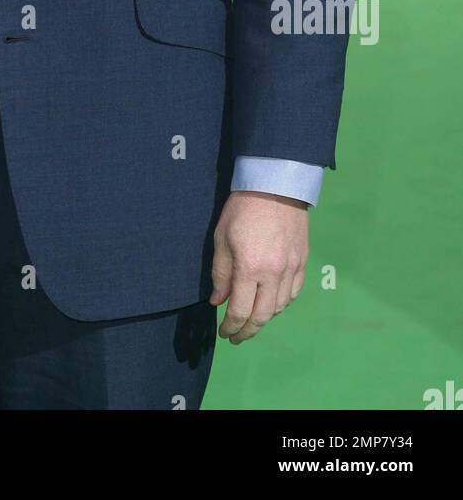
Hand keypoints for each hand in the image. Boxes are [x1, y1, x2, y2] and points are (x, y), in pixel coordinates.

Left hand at [209, 190, 307, 343]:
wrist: (275, 184)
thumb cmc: (242, 208)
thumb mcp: (221, 238)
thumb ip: (220, 273)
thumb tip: (218, 301)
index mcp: (249, 268)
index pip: (240, 310)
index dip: (231, 326)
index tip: (224, 332)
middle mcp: (274, 273)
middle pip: (263, 316)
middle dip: (248, 331)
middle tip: (237, 337)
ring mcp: (291, 268)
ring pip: (280, 307)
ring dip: (265, 318)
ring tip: (252, 320)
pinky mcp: (302, 261)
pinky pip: (294, 292)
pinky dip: (282, 303)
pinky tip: (272, 303)